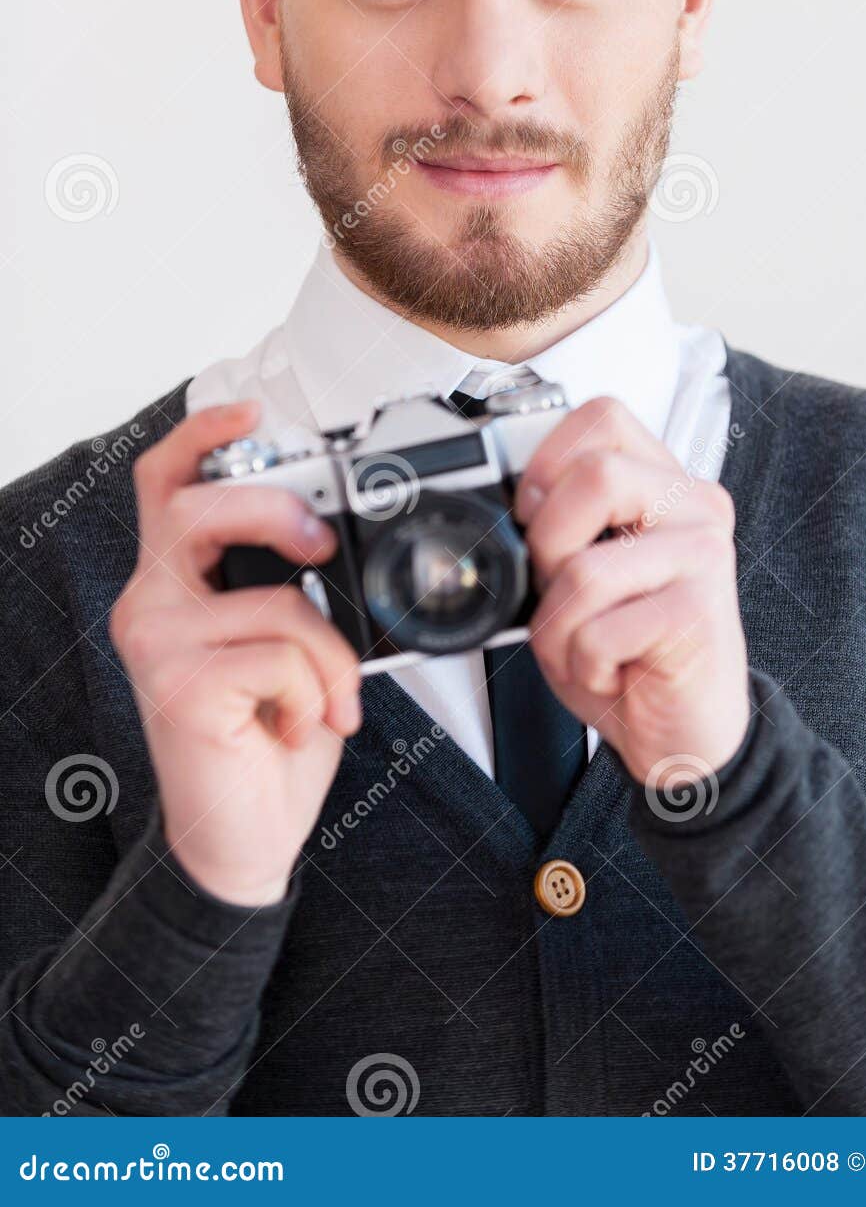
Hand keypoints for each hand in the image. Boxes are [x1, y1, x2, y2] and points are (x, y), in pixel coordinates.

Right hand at [109, 400, 360, 906]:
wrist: (241, 838)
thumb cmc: (267, 737)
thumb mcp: (286, 645)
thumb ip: (289, 587)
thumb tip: (333, 543)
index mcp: (175, 583)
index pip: (167, 484)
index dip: (202, 435)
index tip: (250, 408)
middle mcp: (151, 604)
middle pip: (201, 510)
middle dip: (280, 514)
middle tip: (321, 550)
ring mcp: (157, 645)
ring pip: (270, 598)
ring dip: (326, 652)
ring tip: (328, 697)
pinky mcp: (178, 688)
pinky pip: (281, 656)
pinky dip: (316, 691)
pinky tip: (295, 726)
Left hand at [513, 396, 749, 791]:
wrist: (683, 734)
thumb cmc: (630, 652)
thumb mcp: (582, 574)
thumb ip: (559, 525)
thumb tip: (503, 500)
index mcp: (666, 484)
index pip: (602, 417)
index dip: (546, 460)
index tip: (532, 515)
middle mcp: (695, 507)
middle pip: (595, 475)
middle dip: (547, 544)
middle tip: (559, 589)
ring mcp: (704, 557)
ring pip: (583, 567)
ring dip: (559, 626)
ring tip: (591, 645)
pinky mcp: (700, 614)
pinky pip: (597, 631)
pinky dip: (583, 664)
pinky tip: (616, 671)